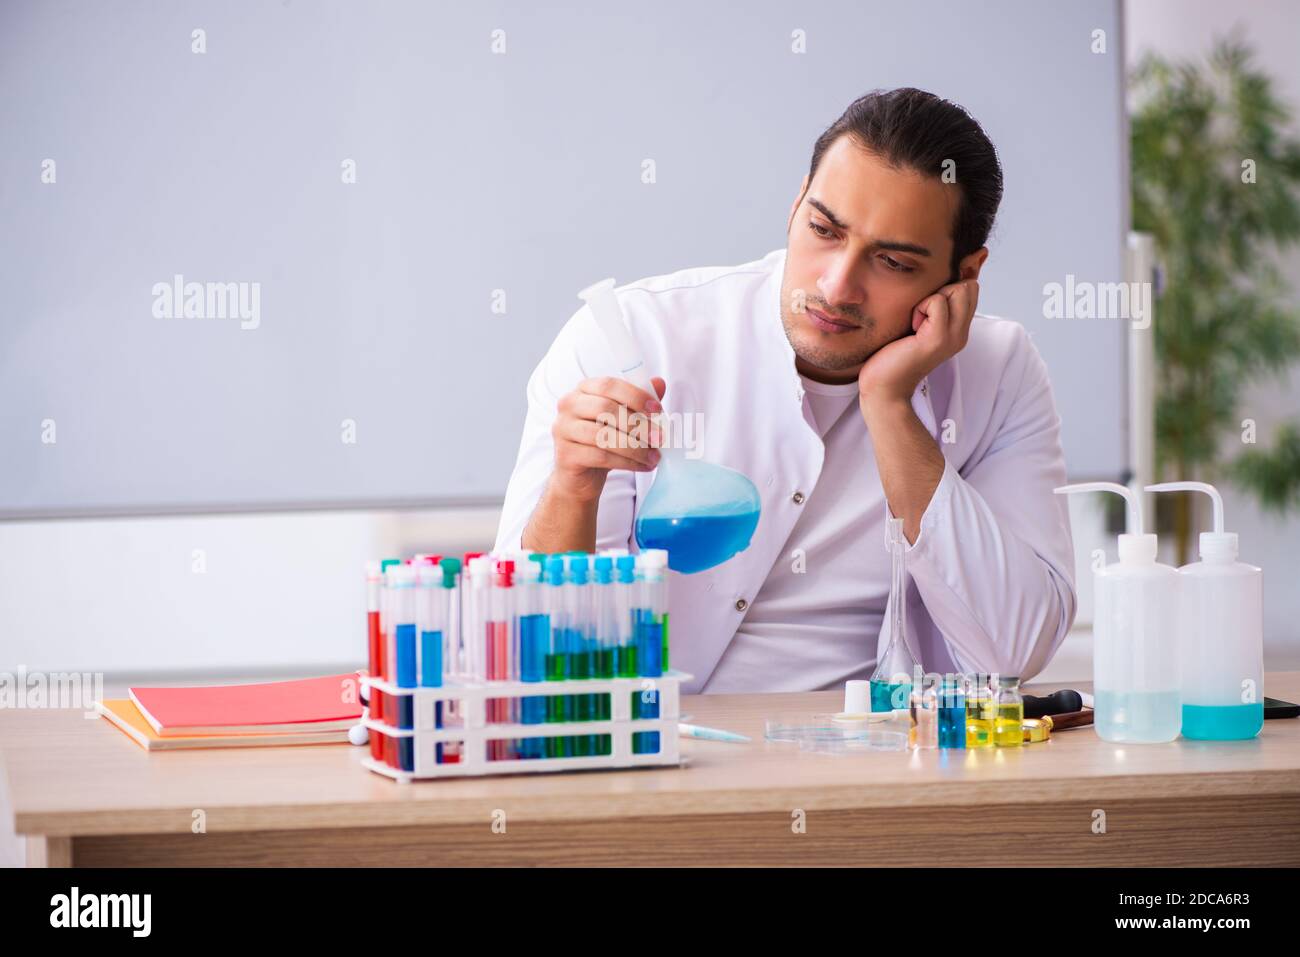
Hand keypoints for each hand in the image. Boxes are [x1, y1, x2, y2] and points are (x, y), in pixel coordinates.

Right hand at [549, 376, 665, 502]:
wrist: (580, 476)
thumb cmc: (601, 441)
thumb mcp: (621, 419)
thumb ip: (637, 401)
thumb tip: (660, 383)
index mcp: (583, 389)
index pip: (609, 385)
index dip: (635, 395)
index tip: (657, 410)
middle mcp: (569, 405)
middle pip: (605, 408)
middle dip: (637, 424)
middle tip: (659, 437)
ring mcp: (563, 429)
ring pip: (603, 435)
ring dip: (635, 447)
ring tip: (653, 456)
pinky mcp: (566, 454)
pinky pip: (601, 456)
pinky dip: (627, 462)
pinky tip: (642, 466)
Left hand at [858, 279, 978, 408]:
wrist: (884, 387)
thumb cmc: (893, 354)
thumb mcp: (917, 323)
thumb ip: (931, 305)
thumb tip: (938, 280)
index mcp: (958, 329)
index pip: (971, 289)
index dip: (949, 286)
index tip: (927, 306)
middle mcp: (961, 333)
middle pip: (969, 286)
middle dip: (943, 289)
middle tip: (922, 313)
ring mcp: (953, 336)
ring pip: (958, 290)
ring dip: (932, 297)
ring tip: (917, 320)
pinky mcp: (939, 339)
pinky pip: (937, 301)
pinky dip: (921, 307)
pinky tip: (912, 326)